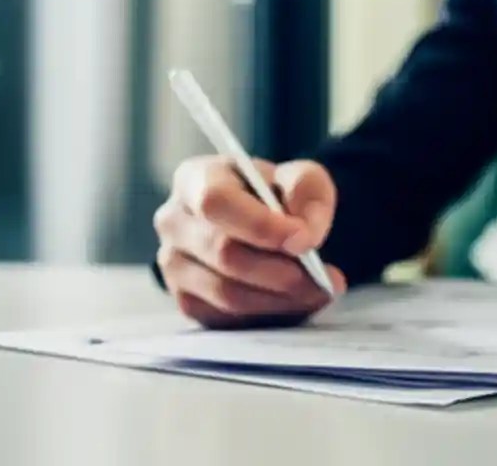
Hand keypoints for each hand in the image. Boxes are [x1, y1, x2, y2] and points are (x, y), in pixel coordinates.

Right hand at [154, 157, 346, 328]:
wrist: (260, 222)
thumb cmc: (275, 194)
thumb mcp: (300, 177)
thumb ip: (307, 192)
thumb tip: (305, 235)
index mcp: (195, 179)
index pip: (216, 202)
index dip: (260, 225)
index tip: (302, 241)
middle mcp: (174, 222)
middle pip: (224, 254)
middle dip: (281, 271)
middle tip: (323, 279)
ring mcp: (173, 265)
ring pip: (227, 293)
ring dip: (280, 299)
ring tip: (318, 292)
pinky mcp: (186, 300)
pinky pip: (227, 318)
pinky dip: (269, 315)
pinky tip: (297, 302)